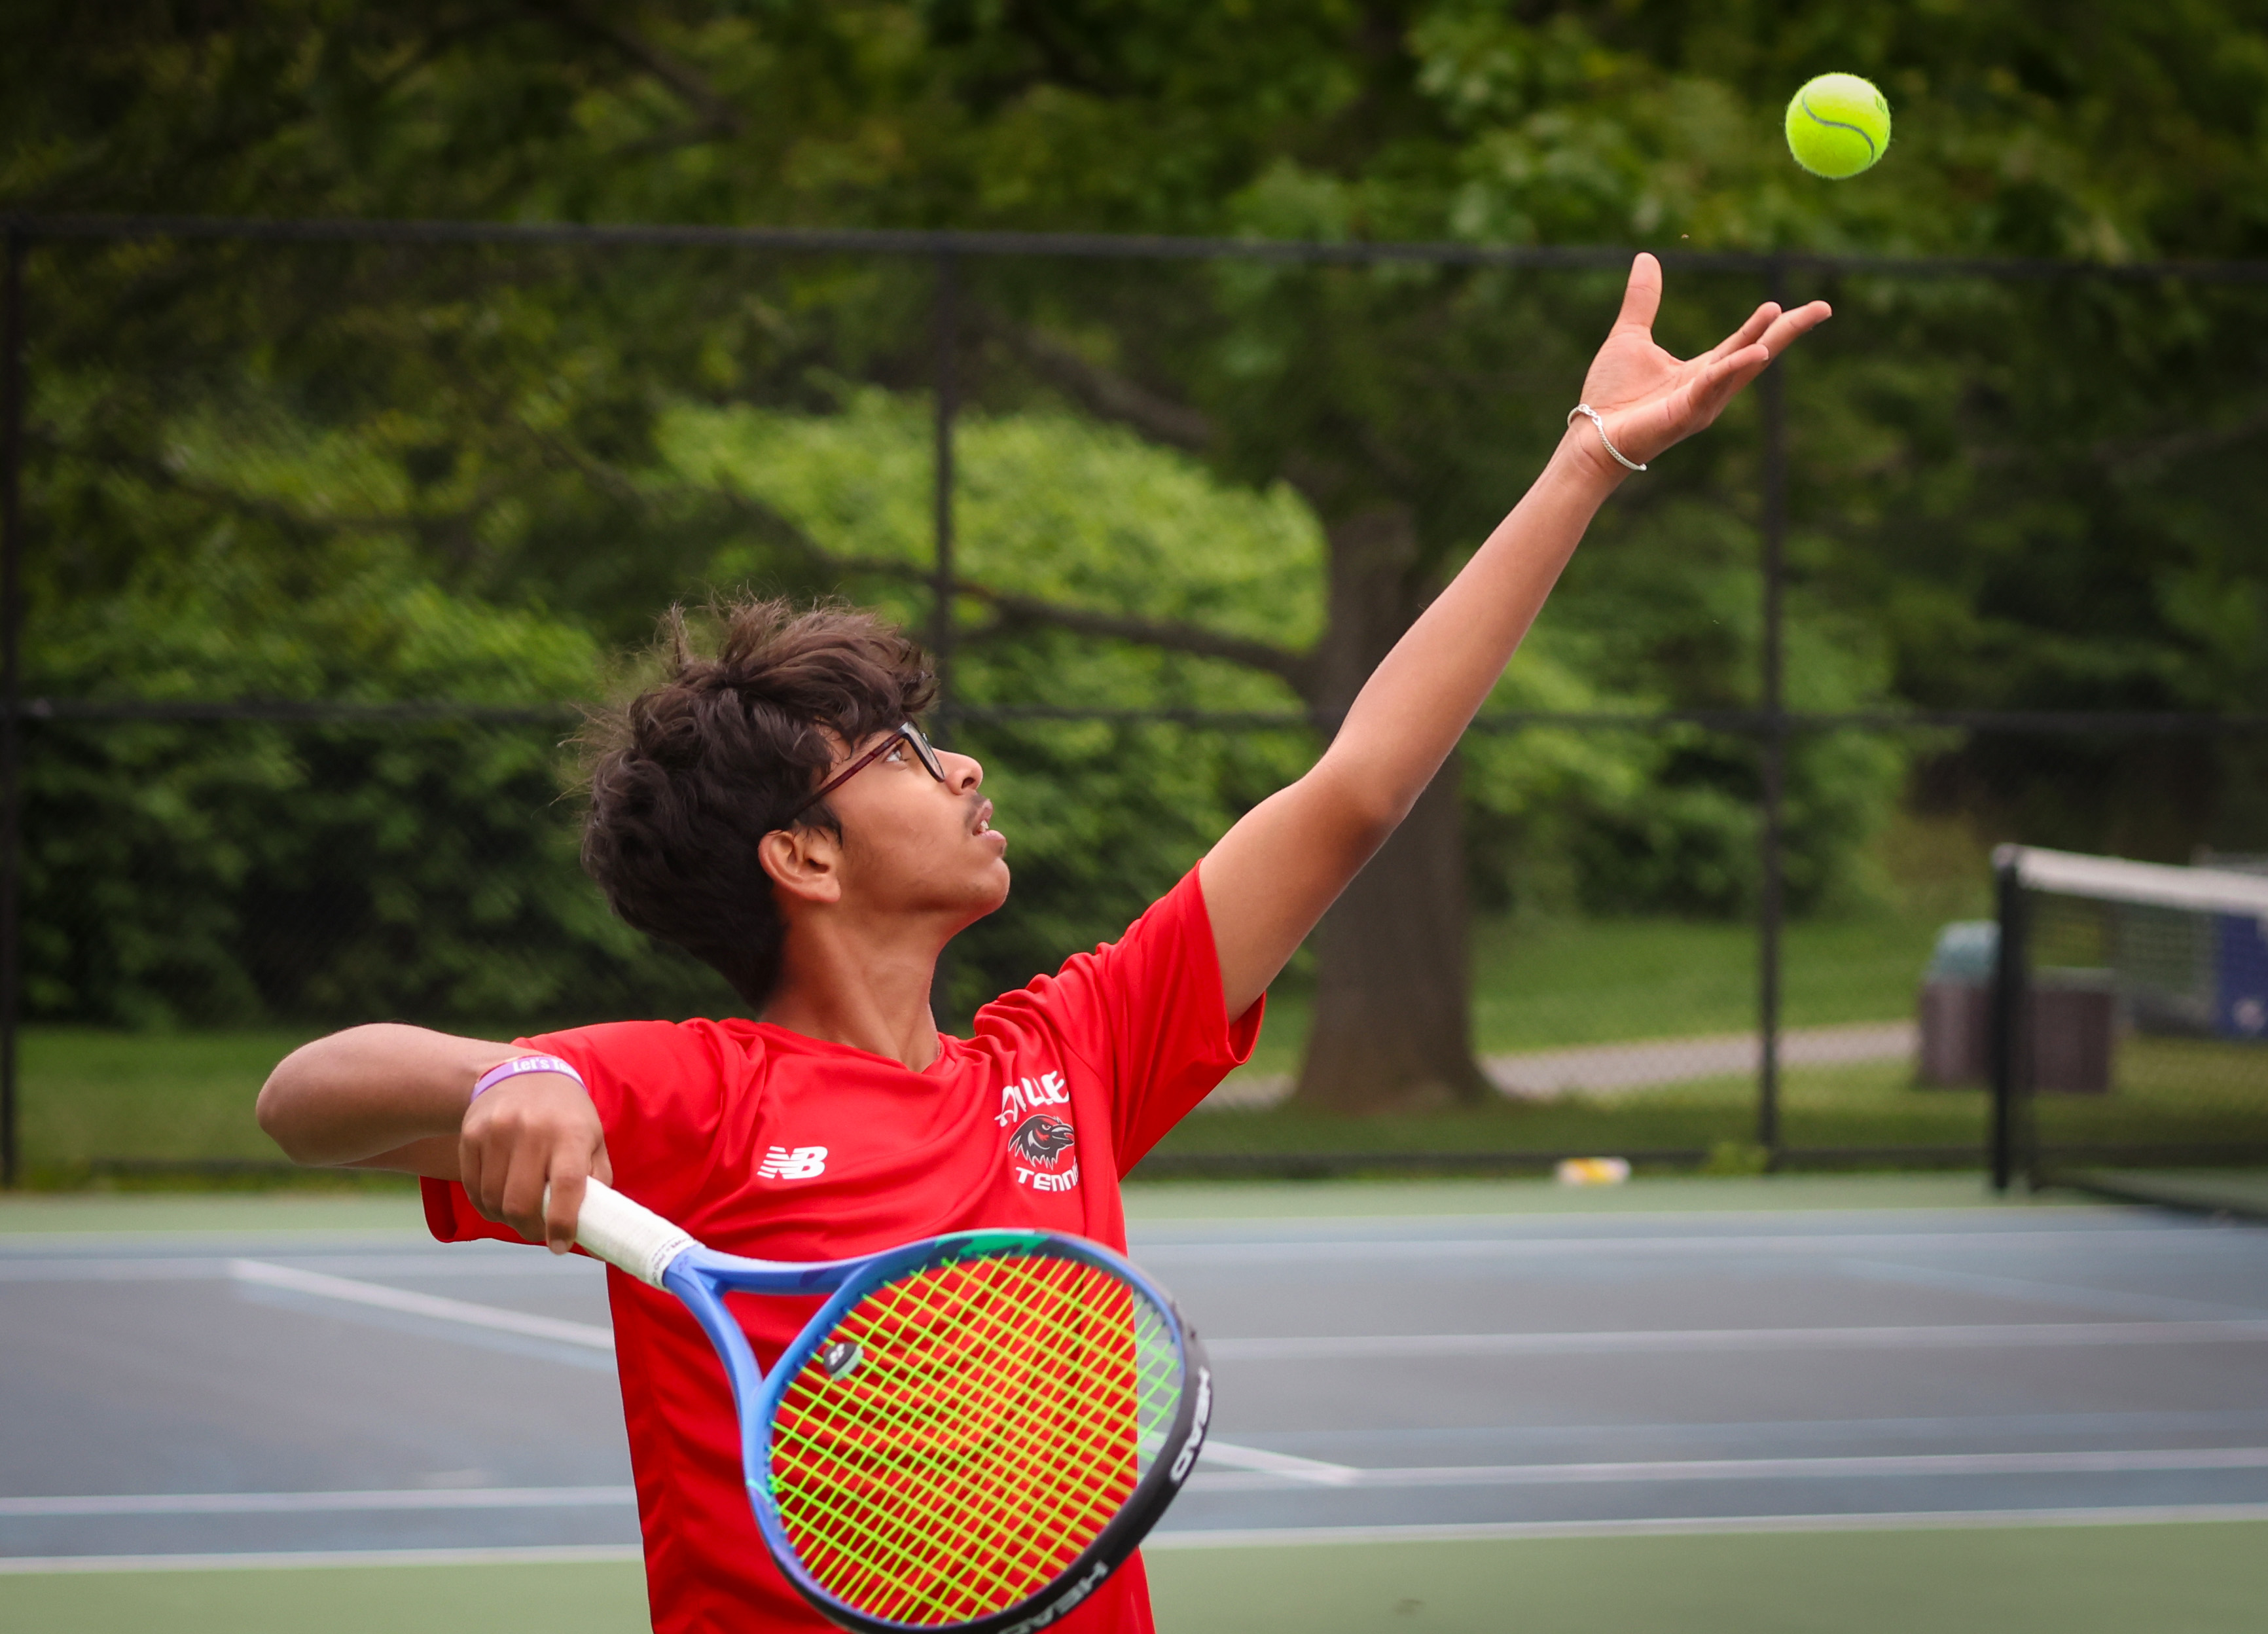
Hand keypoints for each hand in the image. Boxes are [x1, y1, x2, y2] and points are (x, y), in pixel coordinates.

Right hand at [458, 1071, 612, 1253]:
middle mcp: (532, 1130)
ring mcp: (497, 1132)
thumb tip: (594, 1223)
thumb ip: (596, 1179)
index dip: (563, 1223)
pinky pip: (473, 1188)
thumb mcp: (593, 1138)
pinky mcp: (472, 1136)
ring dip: (506, 1219)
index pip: (567, 1185)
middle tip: (538, 1233)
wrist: (521, 1074)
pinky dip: (486, 1205)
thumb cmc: (566, 1114)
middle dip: (529, 1229)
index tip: (560, 1245)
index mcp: (571, 1133)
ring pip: (493, 1200)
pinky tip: (499, 1201)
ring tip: (519, 1215)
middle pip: (521, 1202)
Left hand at [1572, 253, 1831, 471]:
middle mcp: (1711, 388)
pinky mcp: (1686, 415)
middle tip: (1823, 307)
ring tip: (1778, 313)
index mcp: (1704, 370)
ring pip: (1739, 369)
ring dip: (1759, 342)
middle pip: (1758, 353)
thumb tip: (1646, 257)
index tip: (1815, 306)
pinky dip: (1732, 369)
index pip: (1749, 341)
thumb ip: (1643, 300)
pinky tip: (1753, 354)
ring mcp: (1702, 404)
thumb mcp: (1630, 336)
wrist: (1590, 435)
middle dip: (1788, 331)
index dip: (1778, 323)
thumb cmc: (1611, 396)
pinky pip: (1713, 388)